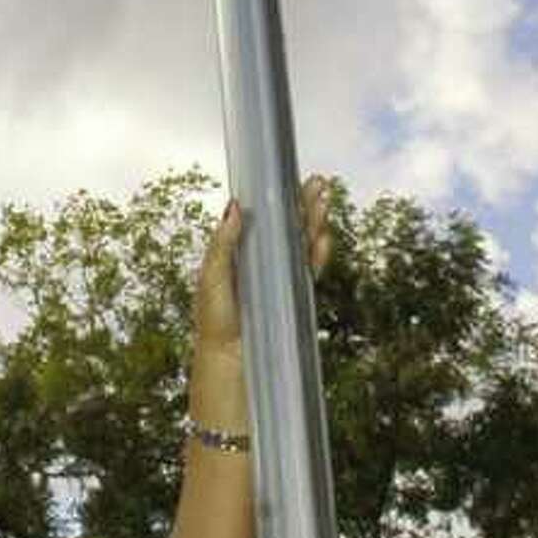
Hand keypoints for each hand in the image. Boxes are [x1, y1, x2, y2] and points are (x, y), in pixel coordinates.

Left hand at [193, 175, 332, 365]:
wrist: (229, 357)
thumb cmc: (214, 319)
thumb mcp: (212, 275)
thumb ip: (223, 242)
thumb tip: (234, 207)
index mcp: (242, 252)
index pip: (265, 219)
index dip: (279, 200)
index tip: (290, 180)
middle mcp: (264, 261)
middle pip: (289, 226)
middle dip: (305, 204)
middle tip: (319, 182)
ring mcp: (280, 277)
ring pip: (303, 243)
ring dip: (315, 222)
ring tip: (325, 200)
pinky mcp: (293, 294)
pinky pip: (309, 270)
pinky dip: (318, 254)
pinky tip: (324, 237)